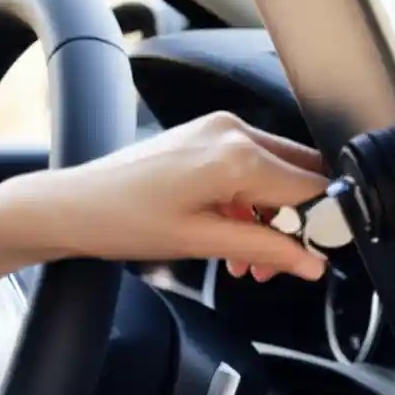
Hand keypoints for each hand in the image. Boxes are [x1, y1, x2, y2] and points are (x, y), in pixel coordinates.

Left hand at [0, 111, 329, 280]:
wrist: (71, 206)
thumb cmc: (122, 219)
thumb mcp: (203, 243)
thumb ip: (267, 249)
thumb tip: (311, 263)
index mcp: (237, 155)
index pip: (311, 186)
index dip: (323, 224)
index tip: (321, 254)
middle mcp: (233, 133)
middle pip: (300, 177)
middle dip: (298, 224)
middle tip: (285, 263)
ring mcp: (219, 131)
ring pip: (277, 176)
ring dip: (273, 221)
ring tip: (251, 262)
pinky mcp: (207, 137)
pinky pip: (252, 169)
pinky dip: (252, 206)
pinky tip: (235, 238)